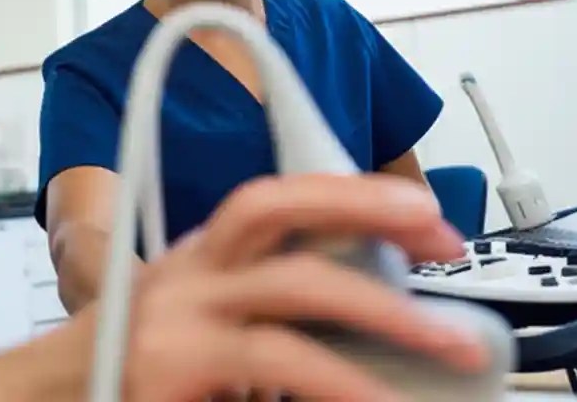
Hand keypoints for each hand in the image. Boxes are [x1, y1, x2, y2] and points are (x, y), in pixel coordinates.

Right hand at [112, 173, 488, 401]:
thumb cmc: (129, 374)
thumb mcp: (202, 328)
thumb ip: (271, 315)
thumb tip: (376, 318)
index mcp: (200, 259)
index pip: (280, 200)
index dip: (354, 196)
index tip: (427, 222)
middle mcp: (186, 274)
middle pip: (277, 210)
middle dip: (367, 213)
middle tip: (446, 246)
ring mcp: (174, 320)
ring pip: (291, 291)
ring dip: (380, 311)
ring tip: (444, 346)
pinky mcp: (170, 368)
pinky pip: (271, 365)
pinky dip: (335, 384)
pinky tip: (373, 399)